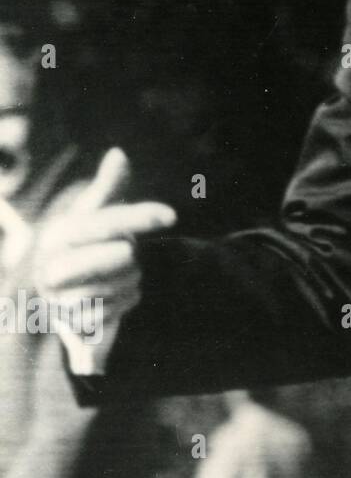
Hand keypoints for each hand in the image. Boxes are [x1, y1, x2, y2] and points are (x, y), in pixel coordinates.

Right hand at [22, 149, 175, 373]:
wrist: (62, 289)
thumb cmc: (85, 242)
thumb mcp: (94, 212)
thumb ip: (109, 186)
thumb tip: (119, 153)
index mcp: (58, 234)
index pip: (103, 222)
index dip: (138, 217)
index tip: (172, 215)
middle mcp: (52, 267)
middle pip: (119, 256)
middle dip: (131, 253)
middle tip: (127, 252)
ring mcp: (61, 299)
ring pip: (123, 284)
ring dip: (130, 277)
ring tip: (118, 271)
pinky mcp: (75, 323)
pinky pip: (121, 307)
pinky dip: (127, 297)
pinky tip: (116, 291)